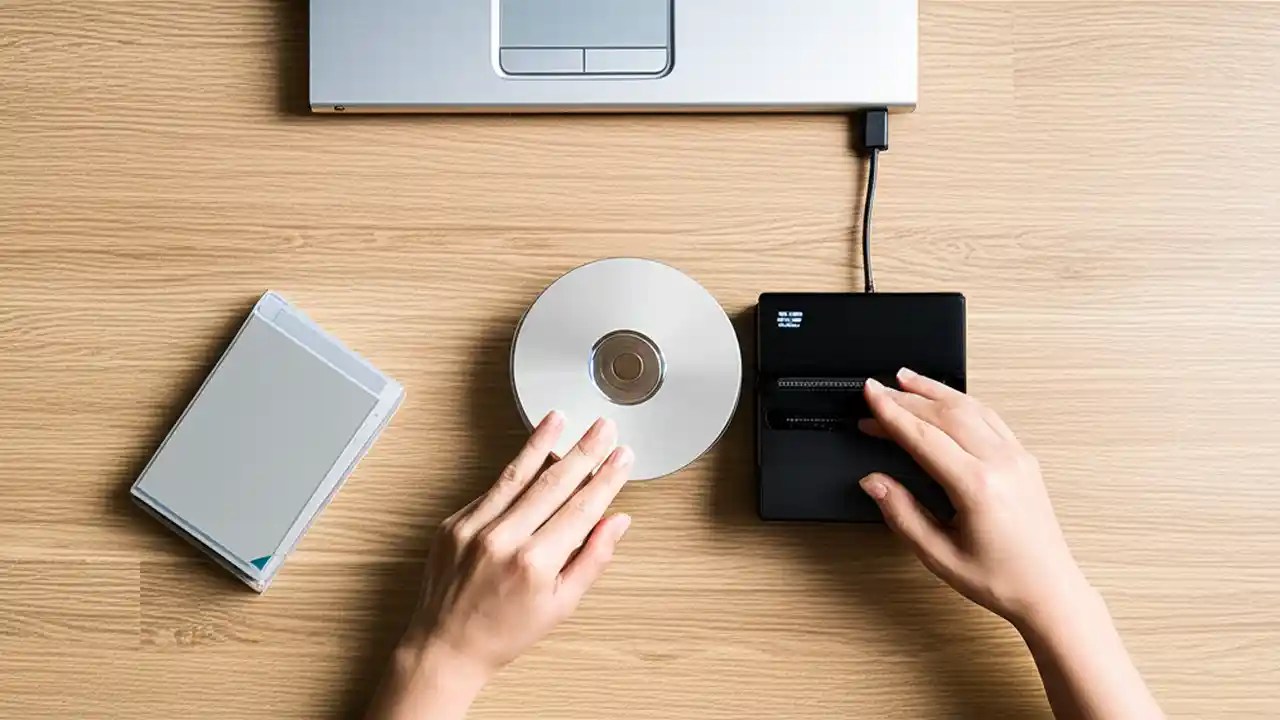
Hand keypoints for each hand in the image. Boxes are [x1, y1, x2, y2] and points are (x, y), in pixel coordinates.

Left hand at [367, 412, 632, 719]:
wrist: (446, 645)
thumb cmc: (505, 632)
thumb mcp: (561, 605)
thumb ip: (592, 559)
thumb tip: (617, 521)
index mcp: (535, 563)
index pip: (582, 509)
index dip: (606, 479)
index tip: (622, 457)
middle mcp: (503, 540)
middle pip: (554, 484)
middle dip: (583, 452)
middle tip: (603, 428)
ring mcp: (474, 528)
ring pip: (516, 476)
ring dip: (542, 444)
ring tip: (560, 418)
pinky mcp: (454, 522)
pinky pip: (491, 490)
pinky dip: (514, 469)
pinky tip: (530, 451)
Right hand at [859, 369, 1163, 718]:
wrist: (1049, 590)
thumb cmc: (1000, 579)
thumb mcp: (939, 554)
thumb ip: (902, 513)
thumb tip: (874, 481)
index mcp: (977, 487)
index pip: (924, 437)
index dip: (892, 413)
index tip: (870, 394)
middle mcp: (1001, 464)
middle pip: (945, 414)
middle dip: (905, 399)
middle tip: (875, 392)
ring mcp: (1017, 457)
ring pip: (970, 407)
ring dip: (934, 391)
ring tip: (905, 380)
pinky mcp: (1024, 459)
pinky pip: (990, 417)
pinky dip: (961, 401)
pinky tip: (945, 398)